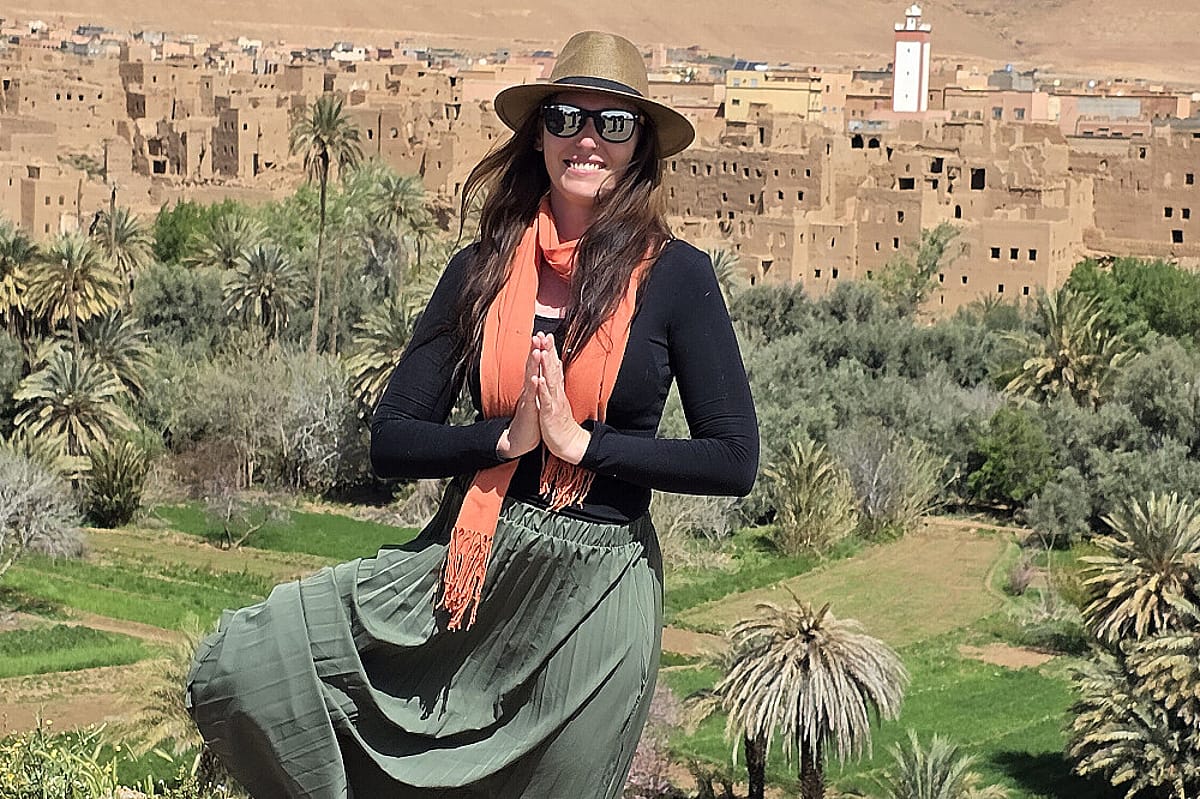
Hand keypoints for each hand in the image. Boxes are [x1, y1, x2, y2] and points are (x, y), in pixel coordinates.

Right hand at [495, 338, 542, 458]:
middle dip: (534, 349)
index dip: (539, 349)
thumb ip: (537, 382)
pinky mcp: (529, 409)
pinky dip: (533, 387)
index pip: (536, 363)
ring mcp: (528, 398)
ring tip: (536, 350)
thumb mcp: (536, 396)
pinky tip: (535, 378)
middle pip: (531, 365)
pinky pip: (531, 397)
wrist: (522, 437)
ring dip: (533, 364)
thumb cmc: (531, 416)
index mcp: (533, 384)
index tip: (544, 334)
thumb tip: (541, 370)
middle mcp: (529, 388)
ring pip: (530, 377)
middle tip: (537, 334)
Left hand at [532, 332, 590, 464]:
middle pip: (553, 368)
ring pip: (551, 380)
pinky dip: (543, 389)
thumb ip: (557, 384)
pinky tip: (539, 379)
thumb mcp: (558, 400)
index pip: (553, 366)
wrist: (568, 443)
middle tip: (545, 334)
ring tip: (543, 351)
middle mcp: (557, 392)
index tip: (546, 334)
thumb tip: (557, 369)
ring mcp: (554, 402)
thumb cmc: (560, 422)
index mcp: (557, 389)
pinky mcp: (551, 413)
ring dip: (547, 365)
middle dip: (549, 351)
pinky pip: (546, 400)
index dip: (550, 350)